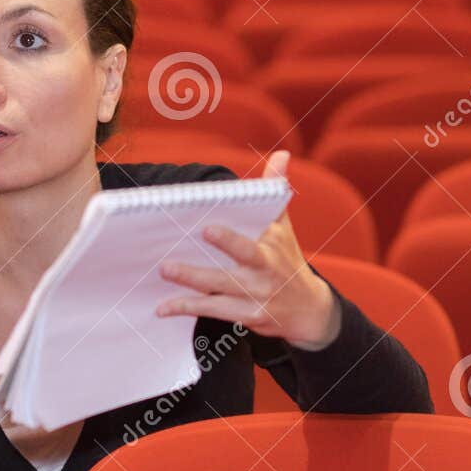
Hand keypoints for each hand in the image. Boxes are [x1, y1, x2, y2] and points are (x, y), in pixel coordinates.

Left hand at [154, 150, 341, 348]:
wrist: (308, 310)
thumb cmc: (287, 260)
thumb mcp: (284, 226)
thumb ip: (276, 190)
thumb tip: (282, 155)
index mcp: (271, 247)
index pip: (249, 240)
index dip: (229, 238)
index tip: (206, 229)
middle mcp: (265, 271)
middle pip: (235, 265)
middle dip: (206, 262)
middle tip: (174, 256)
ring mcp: (256, 296)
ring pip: (219, 288)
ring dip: (190, 282)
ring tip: (164, 270)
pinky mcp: (247, 316)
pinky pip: (213, 310)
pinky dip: (186, 307)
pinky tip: (163, 307)